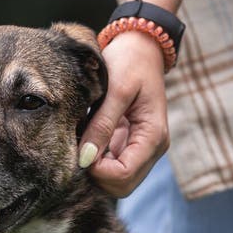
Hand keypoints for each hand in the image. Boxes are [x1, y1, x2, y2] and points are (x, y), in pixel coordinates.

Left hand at [79, 31, 169, 197]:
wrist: (141, 47)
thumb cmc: (130, 63)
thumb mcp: (116, 90)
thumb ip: (101, 125)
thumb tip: (84, 159)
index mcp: (153, 137)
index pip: (123, 176)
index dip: (97, 170)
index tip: (81, 149)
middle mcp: (152, 148)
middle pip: (120, 186)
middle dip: (96, 173)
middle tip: (79, 147)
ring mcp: (142, 148)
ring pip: (115, 180)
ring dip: (96, 167)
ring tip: (84, 139)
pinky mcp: (130, 144)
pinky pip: (112, 165)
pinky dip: (97, 159)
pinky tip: (88, 138)